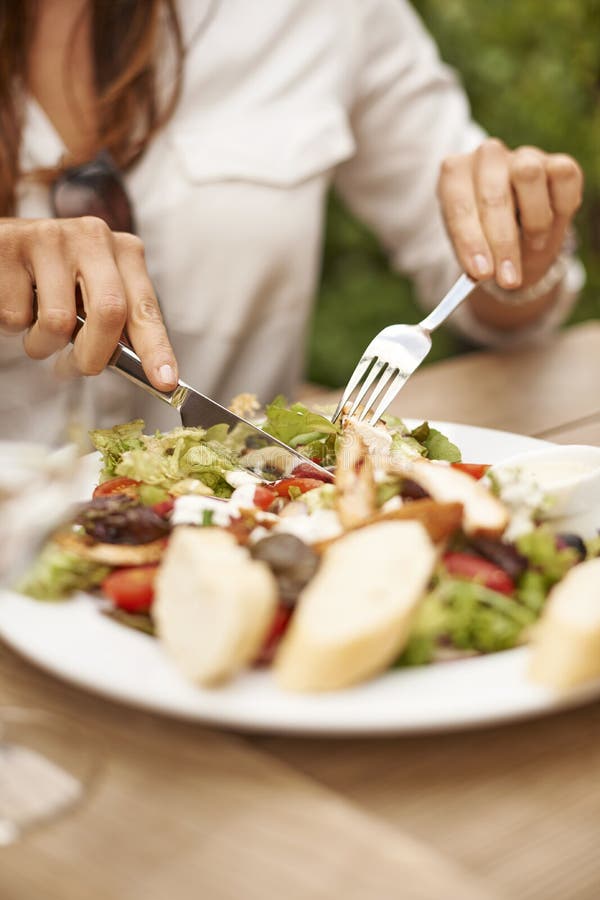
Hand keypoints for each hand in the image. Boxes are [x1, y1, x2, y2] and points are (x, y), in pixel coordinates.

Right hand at [0, 216, 177, 388]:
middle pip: (108, 313)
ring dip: (43, 345)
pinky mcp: (9, 247)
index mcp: (124, 251)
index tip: (165, 381)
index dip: (156, 349)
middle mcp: (93, 237)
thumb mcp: (94, 289)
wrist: (3, 243)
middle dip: (92, 356)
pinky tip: (14, 303)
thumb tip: (140, 368)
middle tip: (76, 369)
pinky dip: (13, 326)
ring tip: (37, 331)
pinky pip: (15, 316)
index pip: (145, 308)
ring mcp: (50, 238)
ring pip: (57, 322)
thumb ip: (116, 321)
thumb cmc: (55, 276)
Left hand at [438, 139, 582, 289]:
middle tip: (508, 279)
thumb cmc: (488, 239)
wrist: (520, 230)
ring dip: (534, 221)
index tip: (481, 273)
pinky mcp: (556, 161)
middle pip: (493, 194)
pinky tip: (551, 227)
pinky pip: (563, 176)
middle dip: (502, 243)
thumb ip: (475, 260)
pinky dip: (560, 208)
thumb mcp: (474, 251)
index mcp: (455, 175)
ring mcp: (522, 155)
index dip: (470, 240)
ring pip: (528, 175)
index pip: (458, 204)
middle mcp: (487, 158)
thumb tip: (480, 274)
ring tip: (534, 245)